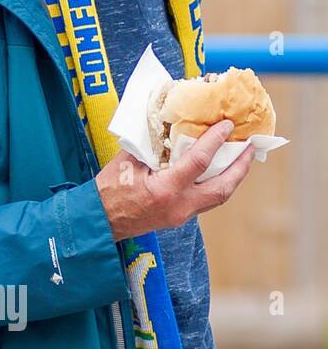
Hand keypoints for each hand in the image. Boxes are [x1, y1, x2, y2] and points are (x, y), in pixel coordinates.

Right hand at [95, 119, 255, 241]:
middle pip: (223, 188)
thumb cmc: (107, 191)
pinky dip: (216, 184)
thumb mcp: (126, 162)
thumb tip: (169, 128)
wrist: (98, 222)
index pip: (199, 162)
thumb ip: (152, 146)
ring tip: (241, 159)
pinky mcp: (178, 218)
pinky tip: (217, 172)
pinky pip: (206, 200)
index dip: (215, 141)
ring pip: (218, 197)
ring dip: (233, 177)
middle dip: (241, 167)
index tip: (227, 126)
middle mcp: (179, 206)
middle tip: (251, 147)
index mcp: (165, 190)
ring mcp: (181, 215)